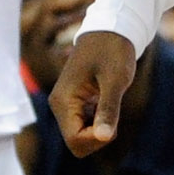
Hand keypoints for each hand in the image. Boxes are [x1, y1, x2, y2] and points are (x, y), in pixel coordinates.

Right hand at [55, 29, 136, 154]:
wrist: (110, 31)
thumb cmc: (113, 52)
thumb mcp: (115, 81)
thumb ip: (108, 110)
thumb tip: (105, 138)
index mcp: (63, 101)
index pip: (75, 140)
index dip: (97, 139)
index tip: (113, 121)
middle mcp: (59, 105)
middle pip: (76, 143)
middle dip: (98, 137)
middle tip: (113, 113)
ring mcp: (65, 105)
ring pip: (80, 136)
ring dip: (99, 129)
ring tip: (109, 103)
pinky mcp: (74, 104)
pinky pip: (85, 126)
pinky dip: (99, 122)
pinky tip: (106, 101)